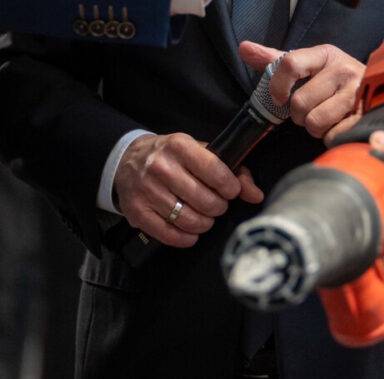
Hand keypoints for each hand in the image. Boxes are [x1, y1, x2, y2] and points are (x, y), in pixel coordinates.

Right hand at [113, 132, 263, 248]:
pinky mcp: (137, 211)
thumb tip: (255, 194)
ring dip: (204, 224)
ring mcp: (147, 190)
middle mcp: (161, 167)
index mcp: (180, 146)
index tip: (231, 191)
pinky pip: (169, 234)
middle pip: (205, 201)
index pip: (216, 172)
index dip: (230, 187)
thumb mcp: (199, 152)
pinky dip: (186, 238)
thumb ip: (232, 170)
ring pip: (188, 220)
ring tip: (205, 217)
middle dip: (218, 207)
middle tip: (216, 205)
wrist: (128, 160)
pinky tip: (190, 231)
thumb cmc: (171, 157)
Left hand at [239, 41, 364, 142]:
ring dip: (315, 127)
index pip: (289, 63)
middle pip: (299, 102)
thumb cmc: (334, 80)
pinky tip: (339, 124)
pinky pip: (332, 136)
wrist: (378, 90)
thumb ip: (274, 60)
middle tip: (311, 109)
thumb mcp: (308, 65)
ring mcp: (357, 93)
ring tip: (326, 117)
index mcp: (325, 54)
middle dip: (299, 114)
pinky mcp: (365, 116)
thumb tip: (243, 47)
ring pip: (315, 122)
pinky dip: (331, 136)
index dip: (277, 85)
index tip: (279, 98)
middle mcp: (342, 70)